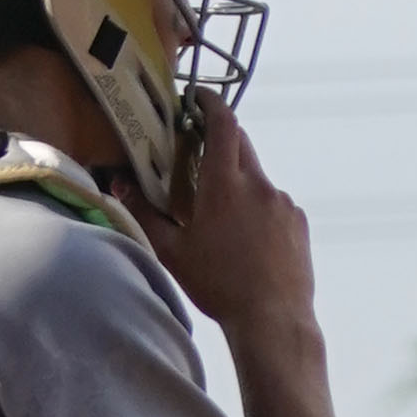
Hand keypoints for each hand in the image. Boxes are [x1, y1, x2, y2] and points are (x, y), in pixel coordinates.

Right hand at [127, 102, 318, 339]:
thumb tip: (118, 185)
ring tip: (226, 219)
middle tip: (202, 153)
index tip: (198, 98)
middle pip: (241, 142)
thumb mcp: (174, 253)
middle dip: (221, 139)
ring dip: (240, 185)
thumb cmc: (219, 286)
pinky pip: (276, 205)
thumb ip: (146, 214)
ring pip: (257, 178)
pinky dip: (260, 211)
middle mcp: (258, 183)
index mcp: (224, 183)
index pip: (222, 121)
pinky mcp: (298, 222)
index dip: (210, 102)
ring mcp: (282, 202)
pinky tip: (251, 242)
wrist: (273, 319)